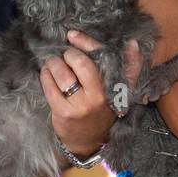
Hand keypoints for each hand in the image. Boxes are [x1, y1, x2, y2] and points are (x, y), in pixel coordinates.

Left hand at [38, 31, 143, 157]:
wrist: (86, 142)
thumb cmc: (102, 110)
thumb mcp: (119, 92)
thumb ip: (128, 69)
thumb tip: (133, 43)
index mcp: (117, 89)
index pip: (106, 58)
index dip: (89, 43)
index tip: (73, 34)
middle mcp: (101, 97)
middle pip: (83, 63)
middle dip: (69, 54)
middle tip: (65, 55)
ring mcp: (82, 106)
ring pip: (63, 73)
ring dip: (53, 63)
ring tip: (52, 62)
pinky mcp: (64, 113)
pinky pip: (50, 86)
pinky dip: (45, 75)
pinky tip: (47, 73)